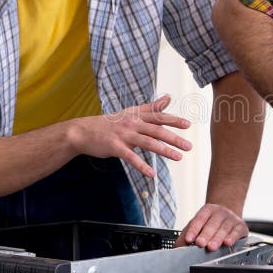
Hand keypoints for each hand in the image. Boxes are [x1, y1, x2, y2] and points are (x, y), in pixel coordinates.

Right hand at [69, 95, 190, 177]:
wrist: (83, 131)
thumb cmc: (110, 124)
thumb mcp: (131, 113)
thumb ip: (151, 108)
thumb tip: (169, 98)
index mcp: (136, 116)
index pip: (158, 117)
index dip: (173, 120)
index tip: (188, 125)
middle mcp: (132, 123)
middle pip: (157, 130)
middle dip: (174, 138)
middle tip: (189, 146)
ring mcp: (123, 135)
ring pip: (148, 142)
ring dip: (164, 150)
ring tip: (178, 157)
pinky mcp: (115, 147)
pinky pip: (131, 157)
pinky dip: (142, 166)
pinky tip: (152, 174)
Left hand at [175, 203, 248, 250]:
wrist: (229, 214)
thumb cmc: (210, 223)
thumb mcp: (197, 225)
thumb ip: (186, 236)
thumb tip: (177, 248)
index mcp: (207, 210)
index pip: (199, 219)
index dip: (194, 229)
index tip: (189, 238)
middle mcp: (220, 212)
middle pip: (212, 224)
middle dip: (206, 235)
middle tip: (200, 243)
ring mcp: (232, 218)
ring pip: (224, 228)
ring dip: (217, 238)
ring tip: (211, 247)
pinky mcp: (241, 226)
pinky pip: (237, 231)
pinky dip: (232, 237)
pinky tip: (228, 243)